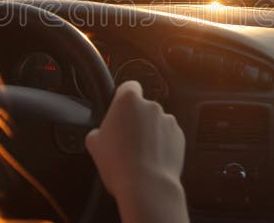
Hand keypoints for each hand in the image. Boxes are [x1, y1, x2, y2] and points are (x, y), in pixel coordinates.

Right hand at [85, 81, 187, 222]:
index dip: (123, 98)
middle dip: (136, 120)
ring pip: (156, 122)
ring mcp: (168, 120)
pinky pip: (168, 136)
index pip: (128, 86)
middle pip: (142, 107)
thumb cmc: (118, 164)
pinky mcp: (180, 136)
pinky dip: (162, 144)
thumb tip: (101, 133)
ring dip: (150, 133)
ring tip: (139, 154)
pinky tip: (152, 160)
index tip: (120, 110)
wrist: (147, 186)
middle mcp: (151, 105)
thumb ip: (99, 130)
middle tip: (125, 141)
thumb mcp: (94, 144)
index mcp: (128, 101)